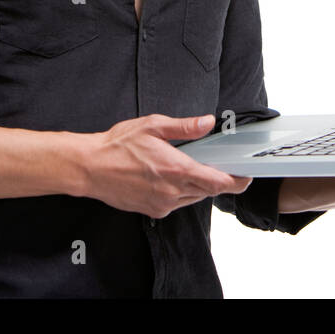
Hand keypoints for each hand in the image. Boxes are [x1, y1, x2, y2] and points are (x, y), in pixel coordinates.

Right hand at [84, 114, 252, 218]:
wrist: (90, 168)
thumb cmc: (117, 146)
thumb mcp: (153, 125)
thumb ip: (184, 127)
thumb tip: (207, 122)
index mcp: (176, 169)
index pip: (218, 182)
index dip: (236, 181)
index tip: (245, 175)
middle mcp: (172, 191)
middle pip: (209, 191)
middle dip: (216, 179)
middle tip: (215, 163)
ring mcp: (163, 204)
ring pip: (194, 198)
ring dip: (197, 186)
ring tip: (186, 167)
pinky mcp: (153, 211)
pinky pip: (177, 204)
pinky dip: (181, 192)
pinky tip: (168, 177)